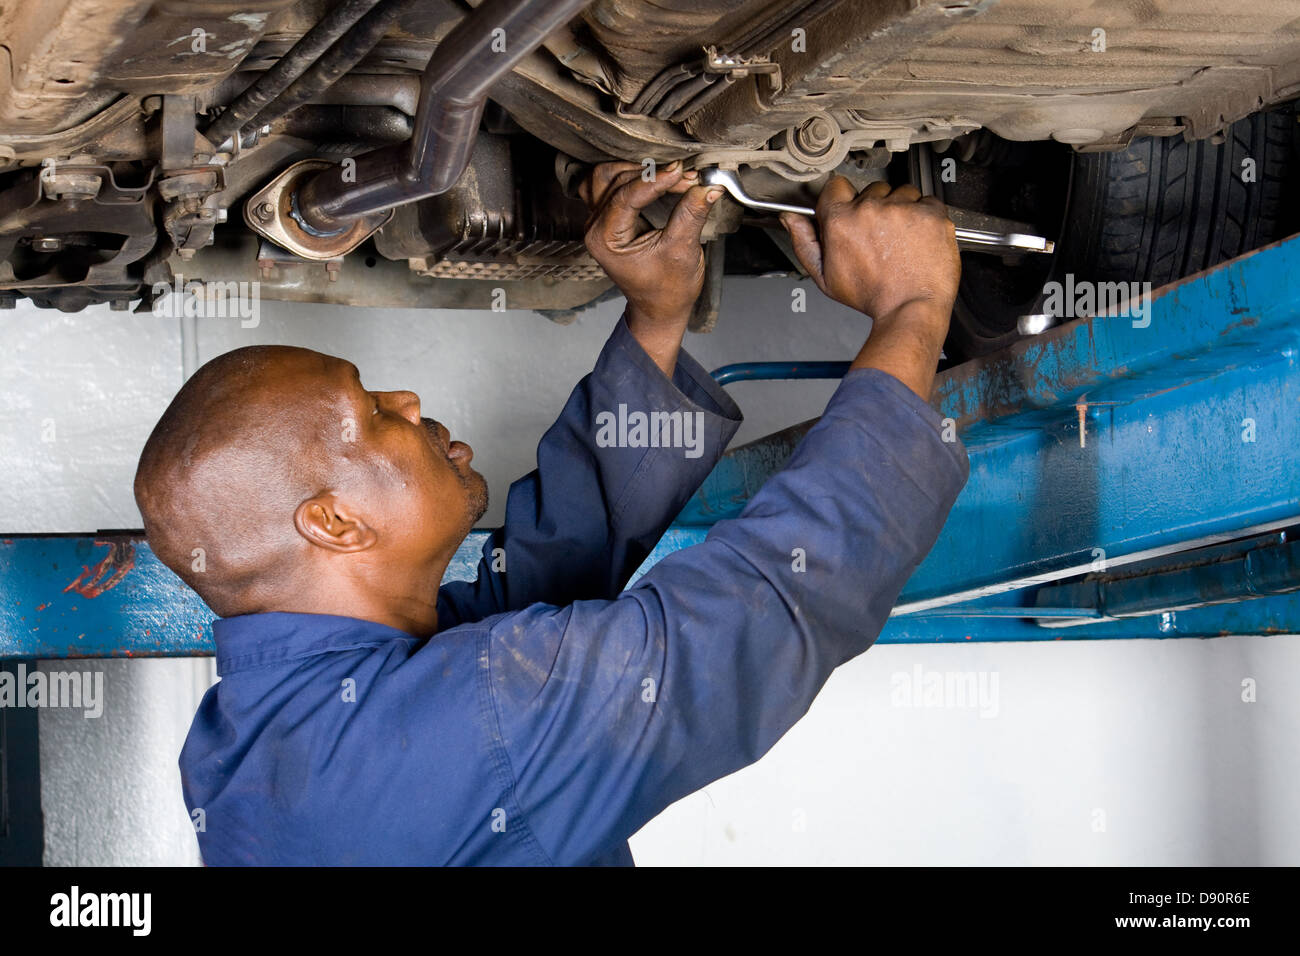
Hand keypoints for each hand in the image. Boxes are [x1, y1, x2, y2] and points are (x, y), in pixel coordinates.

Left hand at [580, 161, 724, 374]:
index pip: (626, 197)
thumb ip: (691, 215)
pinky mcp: (609, 216)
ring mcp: (599, 220)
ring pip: (608, 176)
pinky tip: (653, 176)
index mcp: (605, 240)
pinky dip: (630, 175)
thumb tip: (707, 186)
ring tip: (673, 175)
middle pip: (615, 180)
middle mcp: (595, 228)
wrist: (661, 307)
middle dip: (652, 175)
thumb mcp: (682, 252)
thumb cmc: (667, 289)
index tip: (683, 173)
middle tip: (686, 176)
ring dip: (639, 170)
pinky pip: (609, 184)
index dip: (656, 181)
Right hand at [779, 178, 959, 336]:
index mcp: (842, 220)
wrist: (911, 307)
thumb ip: (805, 243)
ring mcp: (904, 208)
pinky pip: (928, 201)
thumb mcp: (825, 276)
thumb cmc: (871, 296)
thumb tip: (791, 219)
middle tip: (880, 235)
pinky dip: (926, 216)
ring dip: (902, 209)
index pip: (837, 186)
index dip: (844, 199)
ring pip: (902, 193)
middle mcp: (872, 209)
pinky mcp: (930, 213)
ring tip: (901, 238)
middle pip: (873, 190)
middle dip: (876, 208)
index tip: (852, 211)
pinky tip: (919, 237)